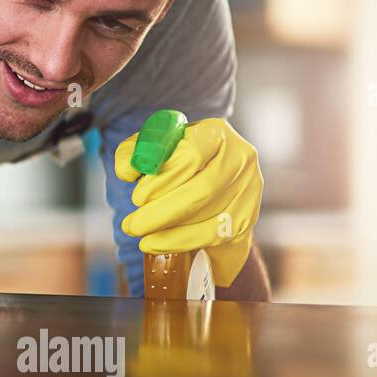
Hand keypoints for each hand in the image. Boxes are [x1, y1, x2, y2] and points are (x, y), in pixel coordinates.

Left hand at [114, 118, 262, 286]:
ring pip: (212, 218)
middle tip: (132, 226)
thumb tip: (127, 171)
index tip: (137, 197)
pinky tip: (159, 244)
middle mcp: (239, 157)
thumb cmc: (174, 159)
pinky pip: (216, 235)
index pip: (192, 154)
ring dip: (171, 232)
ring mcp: (249, 188)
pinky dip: (183, 242)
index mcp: (215, 132)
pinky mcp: (247, 215)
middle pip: (203, 190)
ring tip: (142, 238)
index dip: (163, 179)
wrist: (208, 179)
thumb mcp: (150, 148)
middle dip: (162, 212)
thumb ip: (132, 153)